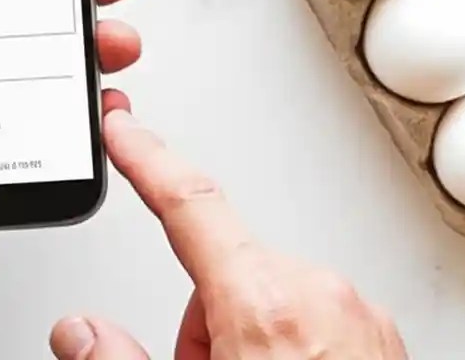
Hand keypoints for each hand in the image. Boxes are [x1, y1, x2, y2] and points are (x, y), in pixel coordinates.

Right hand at [49, 110, 407, 359]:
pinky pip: (315, 322)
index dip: (148, 160)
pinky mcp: (383, 343)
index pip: (189, 206)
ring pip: (270, 300)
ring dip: (247, 342)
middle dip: (201, 325)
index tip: (125, 128)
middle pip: (227, 274)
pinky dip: (290, 352)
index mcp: (267, 304)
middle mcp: (322, 297)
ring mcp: (361, 320)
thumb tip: (82, 332)